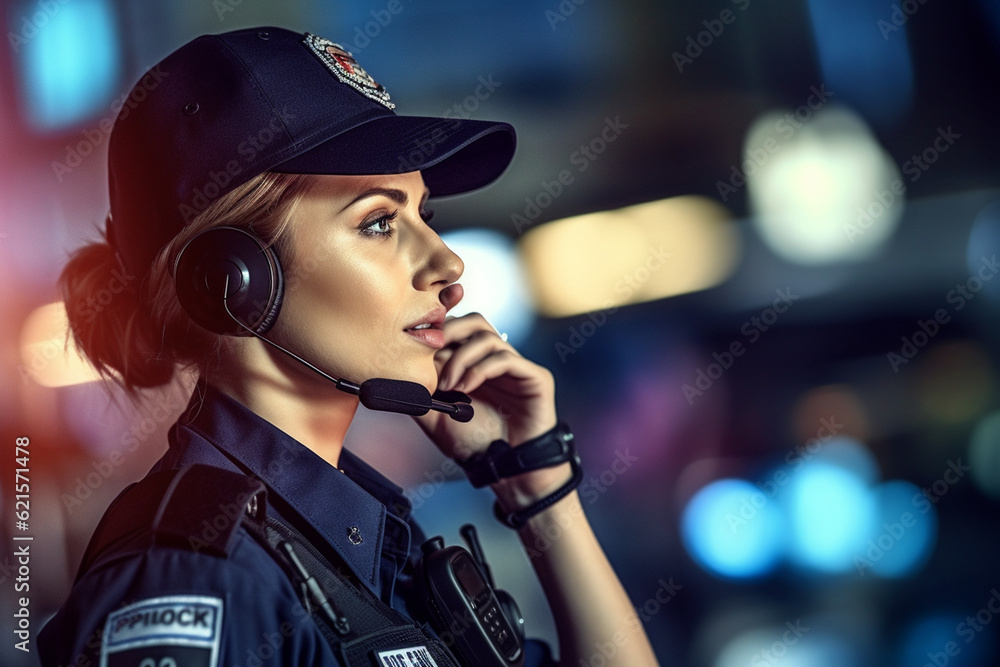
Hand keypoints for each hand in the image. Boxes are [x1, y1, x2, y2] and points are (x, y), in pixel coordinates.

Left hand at [413, 312, 557, 461]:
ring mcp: (516, 366)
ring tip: (448, 385)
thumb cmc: (473, 443)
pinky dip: (480, 369)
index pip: (457, 328)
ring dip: (461, 358)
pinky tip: (466, 388)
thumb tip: (392, 374)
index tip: (414, 340)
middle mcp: (495, 359)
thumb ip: (419, 394)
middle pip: (474, 321)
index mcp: (474, 362)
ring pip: (487, 336)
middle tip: (429, 349)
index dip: (437, 328)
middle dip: (448, 331)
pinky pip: (505, 359)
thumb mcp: (435, 418)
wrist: (507, 468)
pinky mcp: (535, 376)